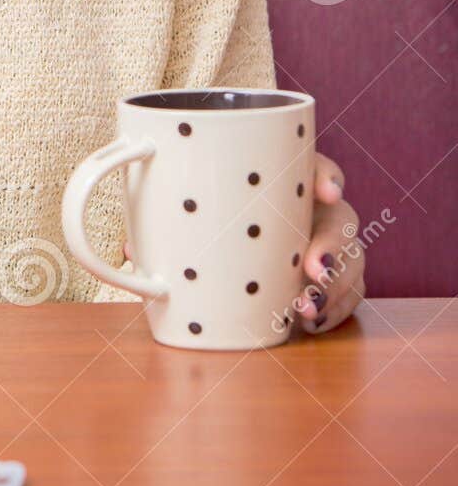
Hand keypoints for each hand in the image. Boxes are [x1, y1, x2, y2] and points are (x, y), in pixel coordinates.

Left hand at [120, 152, 365, 336]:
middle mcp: (311, 210)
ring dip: (335, 287)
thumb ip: (162, 226)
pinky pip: (350, 295)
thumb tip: (132, 248)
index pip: (313, 164)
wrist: (218, 265)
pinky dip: (335, 311)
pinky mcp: (334, 282)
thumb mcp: (181, 218)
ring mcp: (328, 246)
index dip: (324, 173)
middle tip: (313, 268)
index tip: (324, 189)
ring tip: (304, 309)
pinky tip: (312, 322)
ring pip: (353, 261)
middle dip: (334, 244)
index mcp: (280, 181)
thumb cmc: (202, 227)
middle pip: (342, 217)